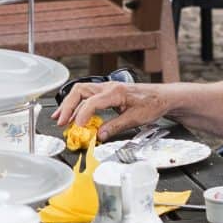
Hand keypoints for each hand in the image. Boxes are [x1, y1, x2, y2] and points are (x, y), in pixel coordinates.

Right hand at [55, 80, 173, 135]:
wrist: (162, 96)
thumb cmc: (153, 104)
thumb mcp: (136, 118)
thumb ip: (116, 126)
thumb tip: (99, 135)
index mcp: (116, 92)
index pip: (92, 101)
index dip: (82, 114)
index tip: (77, 127)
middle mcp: (108, 87)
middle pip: (80, 91)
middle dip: (68, 106)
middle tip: (61, 121)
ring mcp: (107, 88)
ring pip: (81, 91)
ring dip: (69, 104)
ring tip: (60, 118)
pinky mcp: (107, 92)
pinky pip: (87, 95)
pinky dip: (77, 104)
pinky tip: (72, 113)